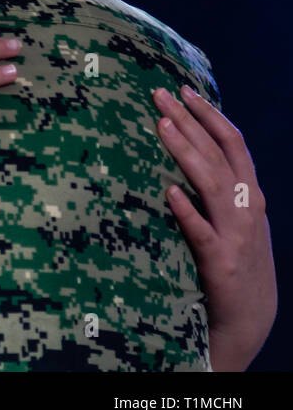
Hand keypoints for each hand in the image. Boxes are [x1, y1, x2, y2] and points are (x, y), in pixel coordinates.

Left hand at [153, 86, 276, 370]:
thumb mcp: (235, 220)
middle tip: (159, 94)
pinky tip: (170, 192)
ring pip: (211, 183)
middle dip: (190, 120)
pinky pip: (202, 232)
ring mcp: (235, 234)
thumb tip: (191, 150)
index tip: (182, 89)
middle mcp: (246, 208)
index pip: (232, 143)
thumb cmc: (235, 263)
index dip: (210, 114)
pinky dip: (188, 210)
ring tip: (161, 126)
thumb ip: (220, 187)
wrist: (249, 320)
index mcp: (250, 194)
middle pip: (218, 154)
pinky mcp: (220, 263)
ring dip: (185, 152)